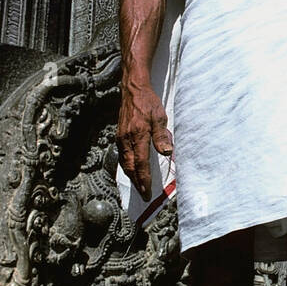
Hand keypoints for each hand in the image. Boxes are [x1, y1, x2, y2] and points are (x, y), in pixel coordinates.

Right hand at [117, 81, 172, 200]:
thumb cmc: (148, 103)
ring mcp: (121, 138)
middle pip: (130, 168)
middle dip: (137, 183)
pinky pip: (122, 156)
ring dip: (131, 177)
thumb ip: (162, 136)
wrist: (132, 90)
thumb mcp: (159, 117)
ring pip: (125, 163)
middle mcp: (126, 140)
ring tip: (139, 187)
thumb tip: (167, 153)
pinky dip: (127, 167)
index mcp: (138, 135)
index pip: (141, 164)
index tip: (147, 192)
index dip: (144, 180)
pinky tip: (132, 171)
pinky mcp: (119, 136)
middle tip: (144, 196)